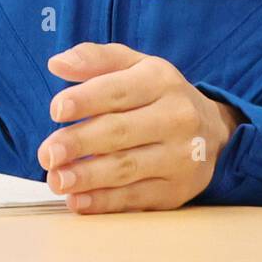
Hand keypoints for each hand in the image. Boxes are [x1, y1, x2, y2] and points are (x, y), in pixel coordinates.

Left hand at [37, 41, 243, 213]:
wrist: (213, 130)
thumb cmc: (159, 95)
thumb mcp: (135, 66)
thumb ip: (96, 60)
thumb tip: (57, 63)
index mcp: (161, 80)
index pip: (118, 90)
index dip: (86, 99)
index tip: (56, 109)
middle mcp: (176, 116)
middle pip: (120, 131)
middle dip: (79, 143)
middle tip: (47, 153)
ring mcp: (179, 156)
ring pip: (126, 167)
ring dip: (86, 176)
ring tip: (56, 179)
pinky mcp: (176, 190)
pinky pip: (135, 198)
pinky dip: (103, 202)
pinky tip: (78, 200)